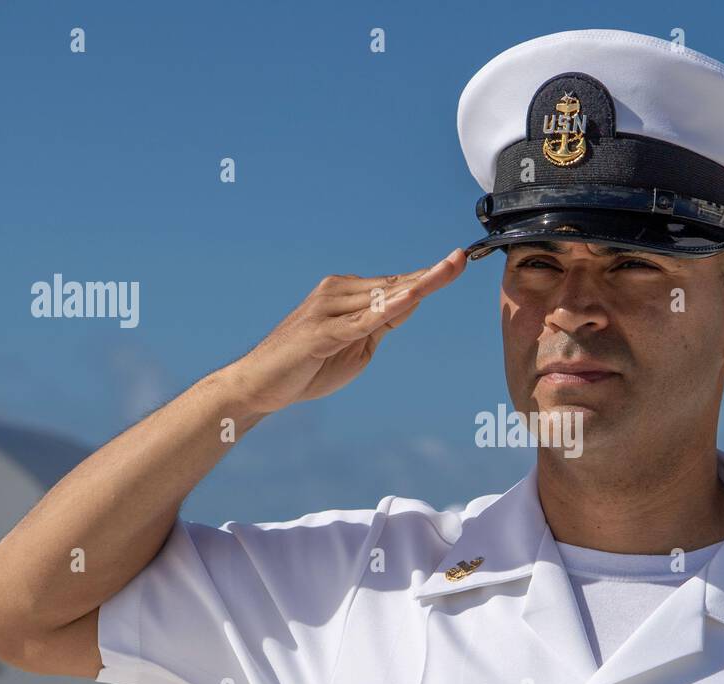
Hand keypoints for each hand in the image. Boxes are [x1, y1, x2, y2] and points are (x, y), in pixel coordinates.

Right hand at [227, 248, 466, 412]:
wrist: (261, 385)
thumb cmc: (309, 367)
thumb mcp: (357, 346)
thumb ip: (382, 323)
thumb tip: (411, 300)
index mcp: (347, 295)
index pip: (395, 284)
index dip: (429, 275)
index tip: (458, 261)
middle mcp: (337, 292)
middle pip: (394, 284)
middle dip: (431, 275)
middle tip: (462, 259)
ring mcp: (327, 308)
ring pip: (382, 297)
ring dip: (418, 285)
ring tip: (450, 268)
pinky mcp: (321, 330)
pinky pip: (362, 319)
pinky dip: (388, 308)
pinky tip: (411, 297)